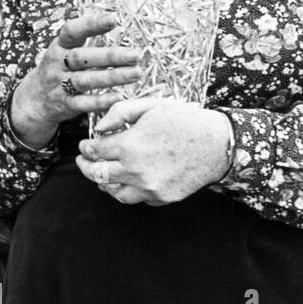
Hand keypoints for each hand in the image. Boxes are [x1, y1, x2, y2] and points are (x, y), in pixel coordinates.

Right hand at [9, 12, 141, 148]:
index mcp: (58, 47)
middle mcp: (57, 64)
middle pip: (81, 58)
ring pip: (85, 80)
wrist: (32, 101)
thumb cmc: (57, 70)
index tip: (113, 19)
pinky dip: (101, 101)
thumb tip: (114, 18)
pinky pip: (83, 103)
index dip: (91, 24)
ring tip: (136, 73)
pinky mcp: (64, 105)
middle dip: (109, 56)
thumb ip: (81, 38)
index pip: (71, 32)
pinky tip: (119, 97)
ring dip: (111, 77)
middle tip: (135, 55)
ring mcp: (59, 85)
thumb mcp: (62, 51)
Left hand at [76, 98, 232, 204]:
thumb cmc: (185, 120)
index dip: (85, 147)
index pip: (93, 151)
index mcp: (129, 145)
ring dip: (103, 182)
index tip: (85, 144)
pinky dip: (127, 190)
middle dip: (85, 166)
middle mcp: (135, 170)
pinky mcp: (162, 198)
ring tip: (101, 173)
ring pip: (113, 191)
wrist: (221, 144)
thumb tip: (99, 129)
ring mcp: (149, 187)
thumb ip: (119, 112)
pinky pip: (136, 198)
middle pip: (97, 174)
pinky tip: (127, 180)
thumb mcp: (151, 105)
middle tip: (83, 161)